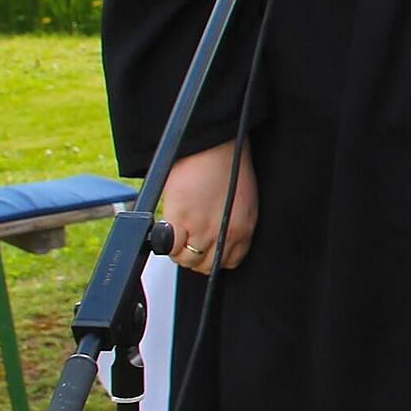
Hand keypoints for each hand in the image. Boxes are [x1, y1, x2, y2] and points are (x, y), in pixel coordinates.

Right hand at [159, 139, 258, 275]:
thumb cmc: (228, 165)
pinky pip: (169, 248)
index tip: (206, 250)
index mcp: (244, 228)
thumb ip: (232, 224)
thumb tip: (219, 238)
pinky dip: (166, 242)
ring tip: (178, 233)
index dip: (214, 257)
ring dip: (178, 250)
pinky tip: (168, 229)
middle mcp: (225, 233)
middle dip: (195, 256)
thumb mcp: (242, 201)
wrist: (214, 145)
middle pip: (205, 265)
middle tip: (188, 241)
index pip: (229, 261)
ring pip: (186, 259)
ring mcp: (202, 229)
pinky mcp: (180, 219)